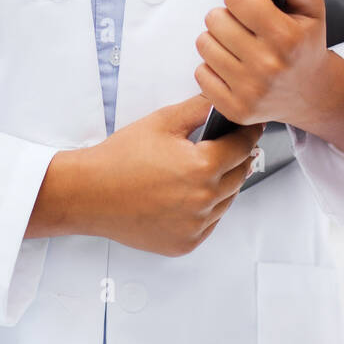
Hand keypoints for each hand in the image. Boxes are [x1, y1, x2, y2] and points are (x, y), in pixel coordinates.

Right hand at [56, 94, 262, 256]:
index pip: (242, 147)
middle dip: (237, 157)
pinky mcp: (185, 243)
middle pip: (239, 174)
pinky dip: (206, 208)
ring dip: (223, 184)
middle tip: (227, 145)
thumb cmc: (120, 158)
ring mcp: (195, 226)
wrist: (90, 193)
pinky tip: (188, 194)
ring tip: (201, 169)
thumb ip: (199, 109)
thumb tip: (222, 101)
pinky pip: (210, 223)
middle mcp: (203, 200)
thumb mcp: (163, 122)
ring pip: (227, 200)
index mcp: (202, 167)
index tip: (252, 128)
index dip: (248, 133)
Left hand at [194, 0, 332, 130]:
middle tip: (242, 26)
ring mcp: (250, 90)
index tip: (248, 4)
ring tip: (236, 44)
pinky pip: (201, 73)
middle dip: (226, 17)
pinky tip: (232, 66)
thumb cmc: (306, 46)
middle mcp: (268, 65)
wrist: (312, 94)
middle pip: (215, 19)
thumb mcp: (311, 10)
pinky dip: (212, 67)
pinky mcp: (235, 108)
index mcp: (287, 37)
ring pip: (204, 44)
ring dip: (216, 40)